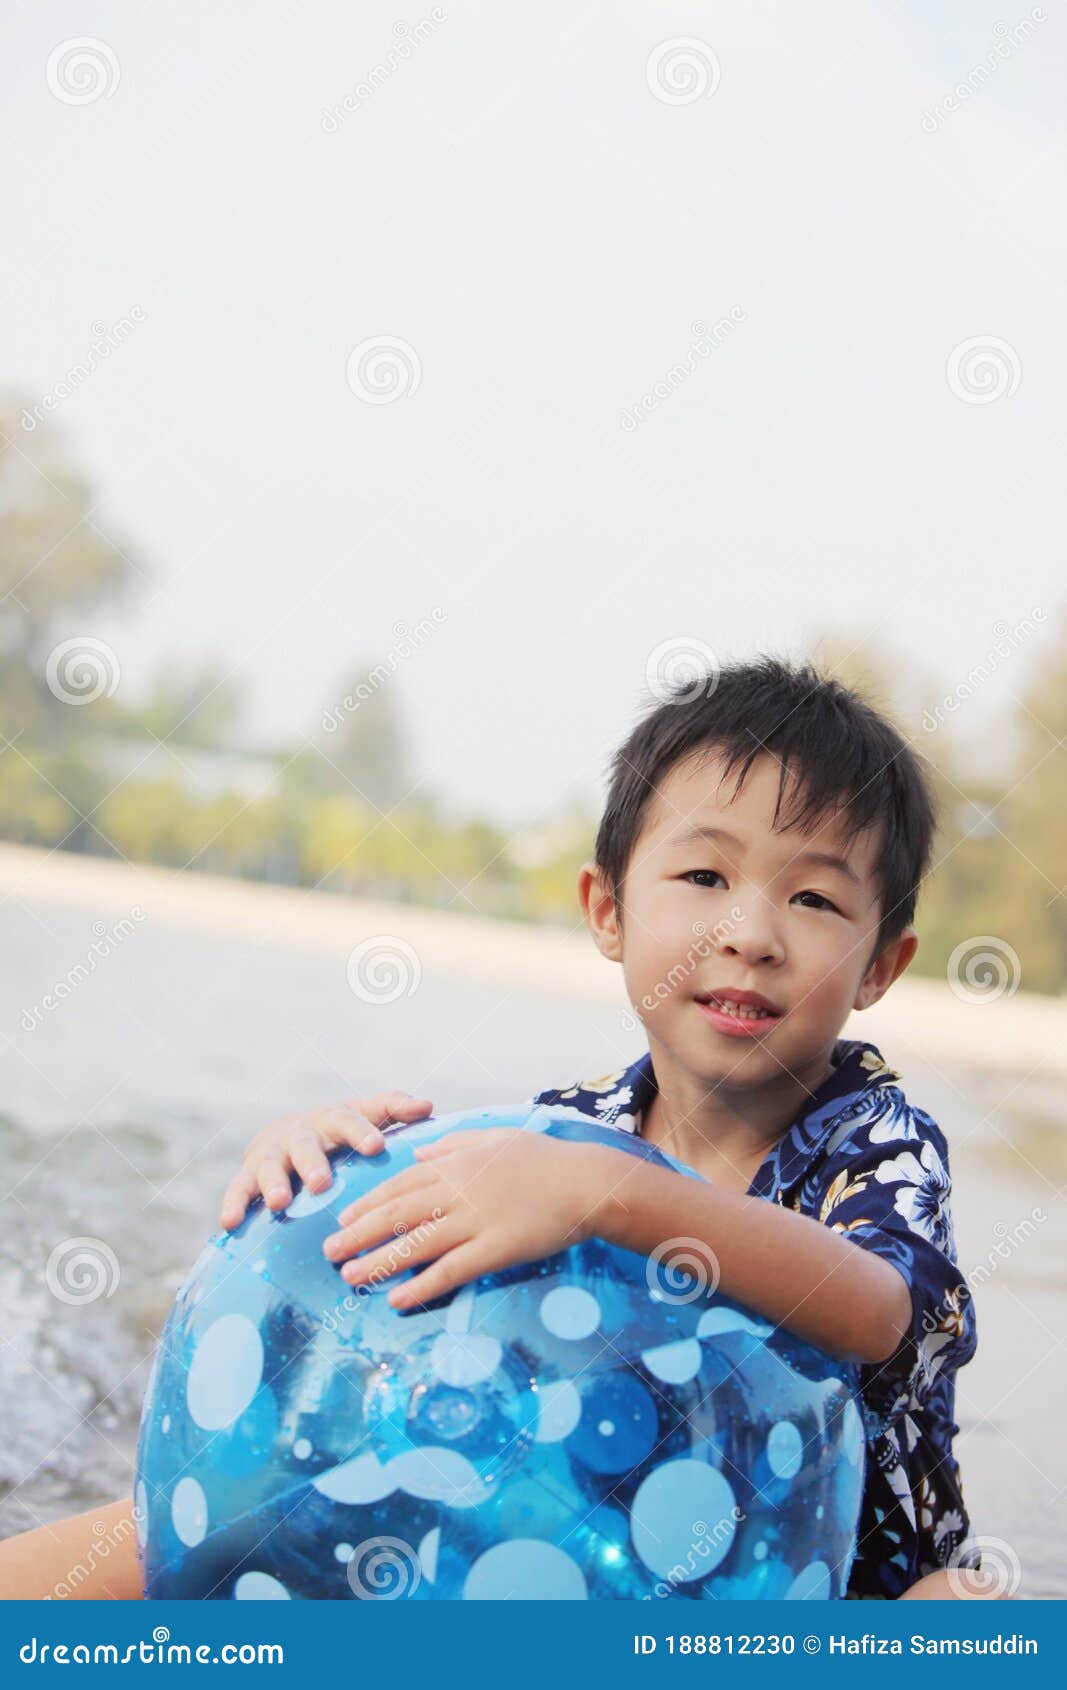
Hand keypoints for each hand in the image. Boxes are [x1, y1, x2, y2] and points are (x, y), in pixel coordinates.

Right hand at [219, 1090, 432, 1229]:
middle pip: (305, 1143)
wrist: (289, 1132)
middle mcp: (301, 1133)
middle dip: (313, 1163)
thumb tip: (429, 1106)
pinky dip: (234, 1204)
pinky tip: (230, 1223)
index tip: (376, 1147)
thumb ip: (395, 1109)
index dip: (361, 1131)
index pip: (350, 1119)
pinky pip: (238, 1188)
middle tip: (322, 1183)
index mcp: (334, 1119)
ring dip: (273, 1183)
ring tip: (280, 1202)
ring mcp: (272, 1153)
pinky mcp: (249, 1173)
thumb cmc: (343, 1129)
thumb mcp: (368, 1114)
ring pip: (270, 1165)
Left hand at [321, 1129, 612, 1309]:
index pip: (400, 1184)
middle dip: (359, 1234)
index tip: (343, 1218)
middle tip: (329, 1252)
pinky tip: (397, 1299)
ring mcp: (474, 1222)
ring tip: (350, 1278)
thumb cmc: (542, 1159)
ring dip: (378, 1263)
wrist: (585, 1183)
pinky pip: (449, 1271)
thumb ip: (452, 1145)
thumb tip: (419, 1155)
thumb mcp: (493, 1138)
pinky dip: (420, 1286)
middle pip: (397, 1214)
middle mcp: (457, 1192)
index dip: (368, 1203)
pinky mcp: (494, 1251)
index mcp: (455, 1164)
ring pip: (415, 1244)